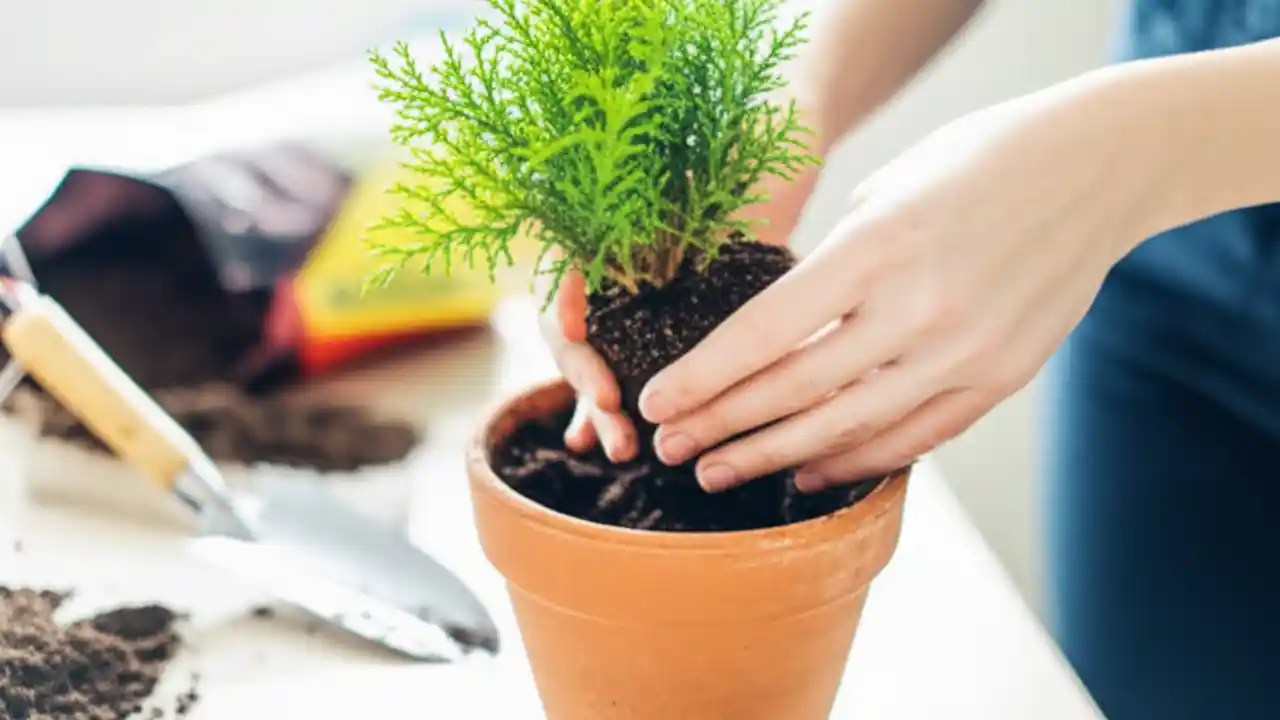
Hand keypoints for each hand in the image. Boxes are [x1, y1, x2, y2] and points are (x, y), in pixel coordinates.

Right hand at [541, 138, 822, 460]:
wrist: (783, 135)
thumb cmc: (737, 133)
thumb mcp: (698, 156)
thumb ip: (660, 199)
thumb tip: (610, 264)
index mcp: (602, 228)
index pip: (561, 277)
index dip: (563, 312)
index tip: (575, 334)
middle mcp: (614, 267)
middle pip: (579, 338)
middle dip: (589, 387)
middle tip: (617, 429)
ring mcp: (644, 298)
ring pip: (606, 362)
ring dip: (604, 412)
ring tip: (625, 451)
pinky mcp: (682, 323)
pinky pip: (643, 371)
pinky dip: (621, 408)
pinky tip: (610, 442)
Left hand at [640, 72, 1172, 491]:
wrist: (1094, 167)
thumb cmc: (973, 162)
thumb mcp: (883, 190)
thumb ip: (830, 269)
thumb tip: (771, 338)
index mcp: (877, 246)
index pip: (766, 332)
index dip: (704, 377)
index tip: (656, 405)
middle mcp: (919, 308)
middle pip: (795, 390)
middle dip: (721, 425)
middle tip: (670, 449)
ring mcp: (965, 352)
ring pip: (848, 427)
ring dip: (772, 457)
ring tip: (718, 472)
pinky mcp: (1000, 379)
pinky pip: (913, 438)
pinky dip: (854, 462)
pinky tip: (807, 474)